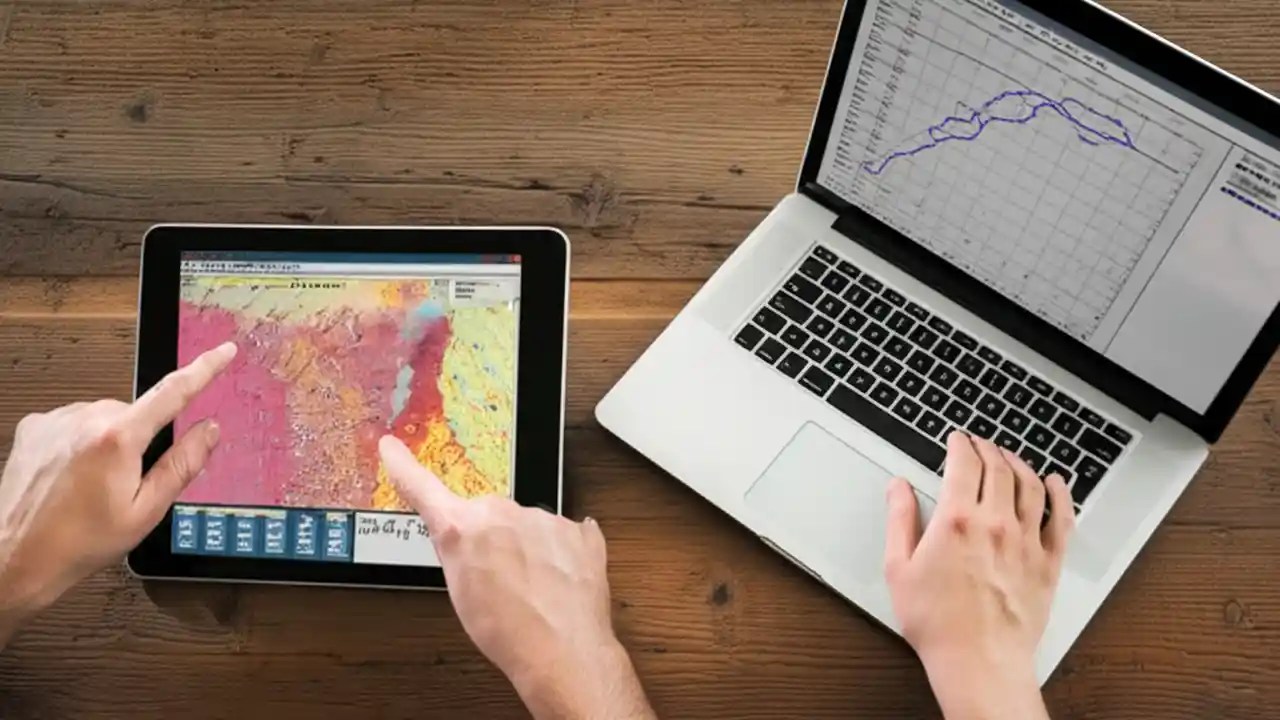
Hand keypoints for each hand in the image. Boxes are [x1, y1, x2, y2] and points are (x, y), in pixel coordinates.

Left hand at [0, 343, 236, 643]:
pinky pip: (75, 424)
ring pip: (106, 420)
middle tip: (126, 487)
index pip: (173, 392)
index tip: (224, 352)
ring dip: (110, 445)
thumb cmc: (77, 543)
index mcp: (117, 439)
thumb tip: (209, 431)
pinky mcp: (35, 426)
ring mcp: (56, 420)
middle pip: (136, 415)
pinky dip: (82, 445)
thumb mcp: (146, 511)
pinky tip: (71, 478)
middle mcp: (85, 419)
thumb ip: (182, 465)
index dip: (204, 369)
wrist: (14, 557)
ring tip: (90, 489)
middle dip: (141, 442)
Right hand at [379, 436, 654, 719]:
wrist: (562, 651)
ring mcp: (543, 519)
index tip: (391, 446)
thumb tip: (465, 539)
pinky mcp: (578, 530)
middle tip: (497, 581)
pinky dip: (559, 557)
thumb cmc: (507, 633)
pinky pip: (562, 537)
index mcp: (463, 529)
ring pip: (527, 526)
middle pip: (487, 515)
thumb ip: (458, 551)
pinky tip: (557, 584)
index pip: (424, 489)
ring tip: (531, 591)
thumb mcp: (460, 593)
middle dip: (491, 540)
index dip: (403, 466)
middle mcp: (502, 513)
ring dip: (527, 550)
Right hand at [883, 432, 1073, 719]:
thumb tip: (897, 487)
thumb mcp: (898, 568)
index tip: (957, 439)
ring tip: (1010, 456)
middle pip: (998, 468)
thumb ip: (899, 520)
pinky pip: (1061, 519)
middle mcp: (994, 523)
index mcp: (955, 520)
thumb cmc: (936, 623)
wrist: (978, 661)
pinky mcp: (1048, 563)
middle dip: (988, 448)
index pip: (963, 464)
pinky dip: (1060, 494)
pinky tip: (1056, 482)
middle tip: (980, 443)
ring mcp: (1026, 541)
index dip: (960, 444)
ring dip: (1019, 463)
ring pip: (1029, 485)